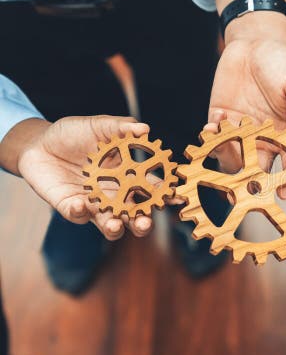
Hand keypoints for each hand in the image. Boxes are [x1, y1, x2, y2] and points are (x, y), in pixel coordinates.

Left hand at [10, 116, 155, 239]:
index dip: (165, 195)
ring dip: (115, 228)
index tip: (176, 199)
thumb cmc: (73, 134)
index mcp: (127, 176)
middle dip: (142, 223)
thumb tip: (144, 128)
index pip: (151, 188)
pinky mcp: (69, 206)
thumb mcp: (99, 126)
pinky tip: (80, 204)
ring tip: (115, 226)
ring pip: (109, 224)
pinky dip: (79, 213)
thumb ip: (121, 127)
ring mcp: (93, 203)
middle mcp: (114, 194)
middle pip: (134, 216)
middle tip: (144, 223)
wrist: (39, 142)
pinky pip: (77, 215)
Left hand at [207, 12, 285, 197]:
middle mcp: (263, 137)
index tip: (285, 193)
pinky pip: (213, 137)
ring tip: (224, 150)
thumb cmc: (282, 63)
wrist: (254, 41)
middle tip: (244, 192)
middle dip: (251, 182)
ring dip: (227, 158)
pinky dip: (210, 137)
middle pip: (258, 167)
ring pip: (233, 156)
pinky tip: (211, 127)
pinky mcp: (219, 118)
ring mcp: (240, 130)